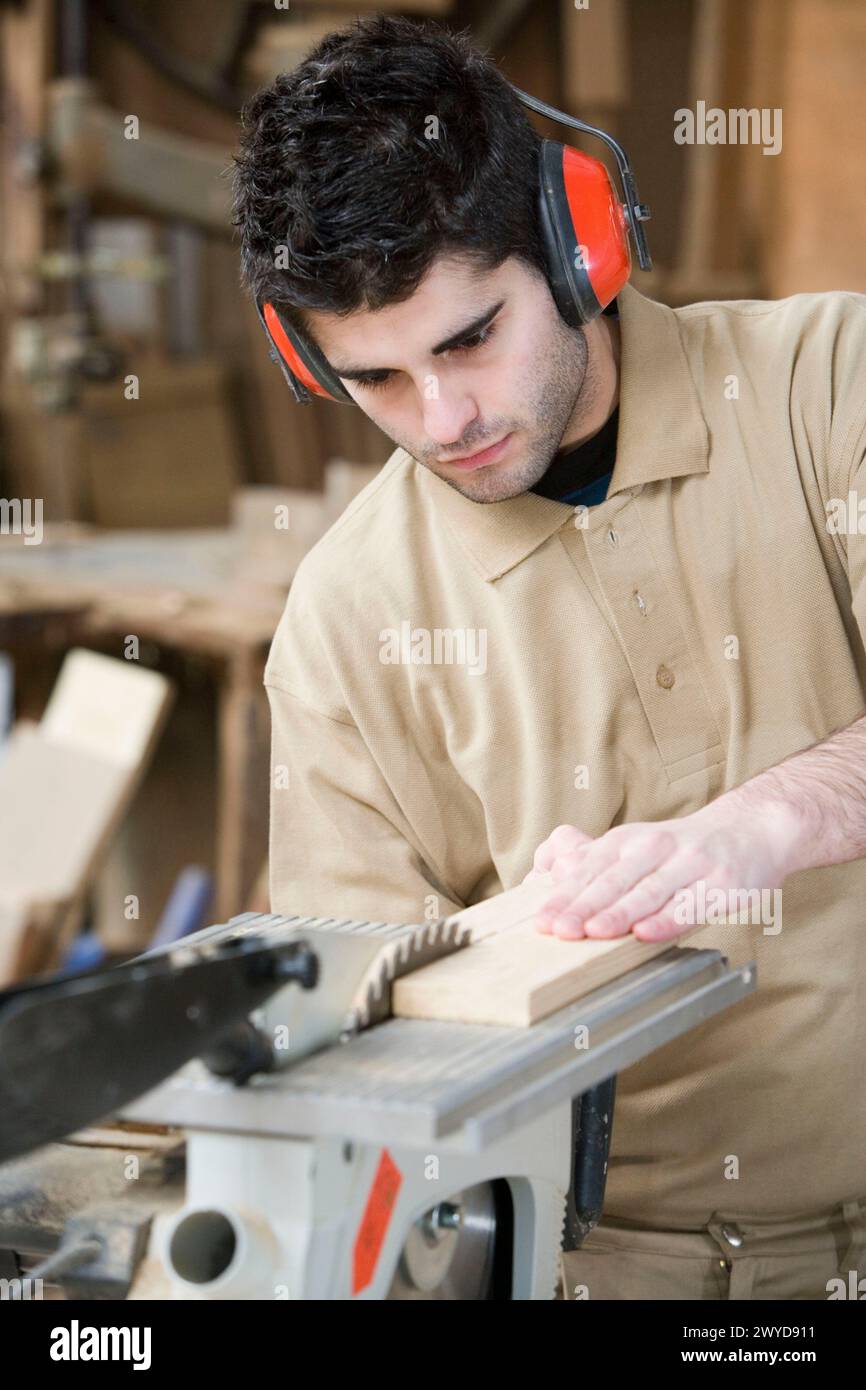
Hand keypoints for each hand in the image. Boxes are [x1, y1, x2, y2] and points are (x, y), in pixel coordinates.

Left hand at [525, 798, 804, 941]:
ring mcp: (690, 865)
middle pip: (613, 882)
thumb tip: (555, 889)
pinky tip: (646, 934)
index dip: (565, 896)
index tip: (541, 919)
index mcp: (630, 841)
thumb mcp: (640, 846)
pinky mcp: (720, 884)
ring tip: (593, 931)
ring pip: (648, 892)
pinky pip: (690, 905)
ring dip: (619, 913)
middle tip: (558, 929)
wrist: (752, 829)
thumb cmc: (685, 848)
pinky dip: (667, 921)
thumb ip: (603, 868)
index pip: (590, 871)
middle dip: (583, 907)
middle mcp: (656, 849)